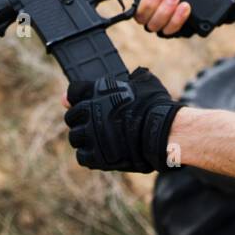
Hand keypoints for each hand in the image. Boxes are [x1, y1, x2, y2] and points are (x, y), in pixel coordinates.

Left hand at [63, 68, 181, 172]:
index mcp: (98, 91)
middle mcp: (90, 112)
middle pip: (71, 117)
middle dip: (79, 119)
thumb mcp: (145, 83)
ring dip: (83, 138)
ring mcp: (92, 135)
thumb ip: (131, 79)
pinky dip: (88, 155)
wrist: (163, 132)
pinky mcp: (98, 156)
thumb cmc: (156, 105)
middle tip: (90, 123)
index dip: (75, 97)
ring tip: (95, 139)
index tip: (75, 101)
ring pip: (75, 138)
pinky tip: (98, 152)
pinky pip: (82, 156)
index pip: (73, 92)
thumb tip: (132, 77)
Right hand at [135, 0, 234, 38]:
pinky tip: (187, 9)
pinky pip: (172, 32)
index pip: (136, 2)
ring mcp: (168, 19)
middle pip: (142, 18)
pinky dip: (178, 21)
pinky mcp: (181, 28)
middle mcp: (157, 6)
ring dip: (165, 14)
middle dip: (153, 7)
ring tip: (180, 1)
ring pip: (155, 28)